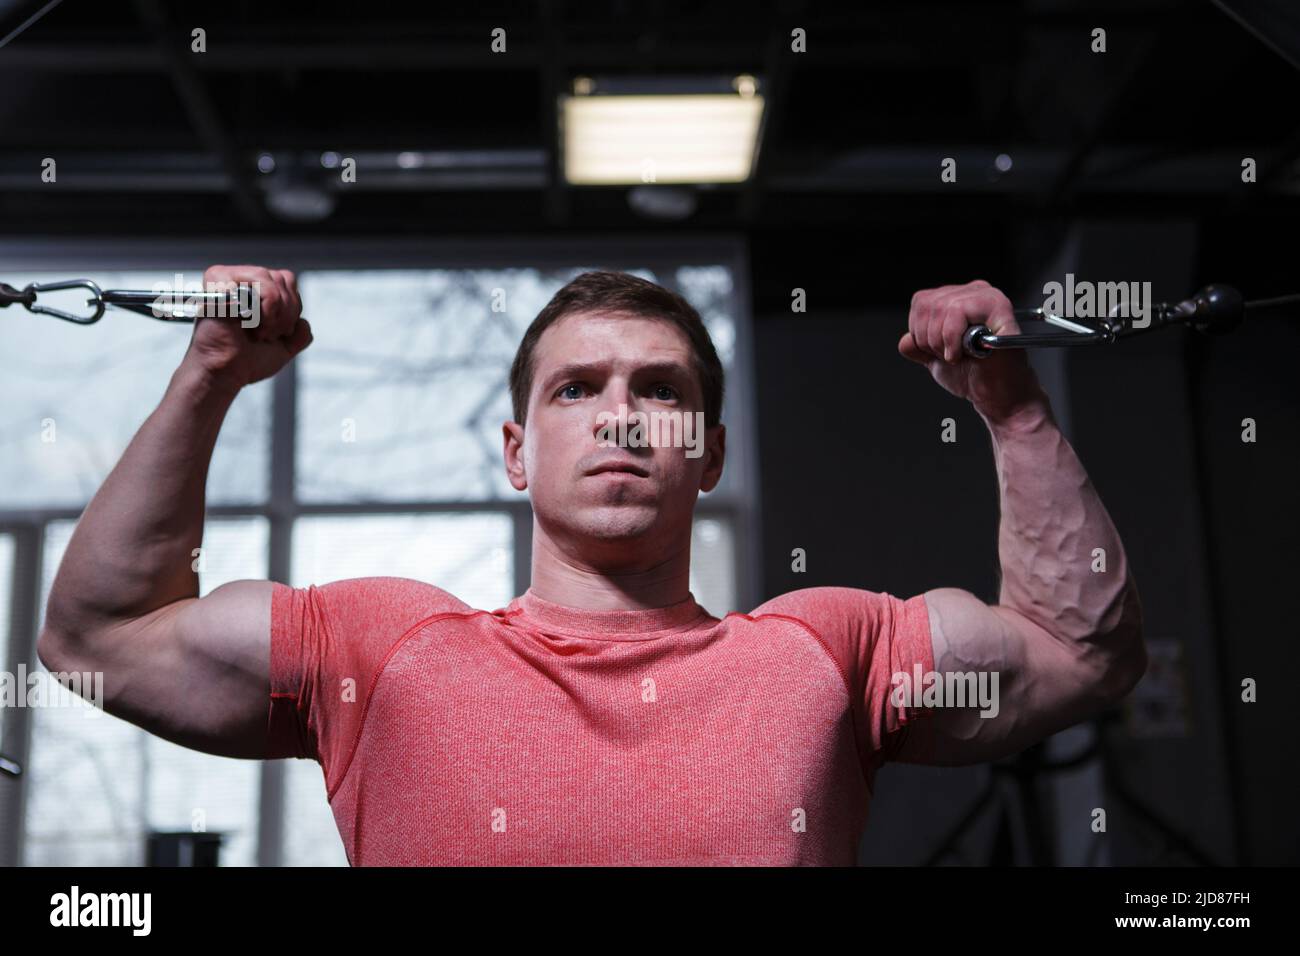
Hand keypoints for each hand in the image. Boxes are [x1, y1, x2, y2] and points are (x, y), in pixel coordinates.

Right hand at [183, 265, 311, 388]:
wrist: (225, 373)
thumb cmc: (246, 361)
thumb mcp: (284, 348)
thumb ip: (300, 334)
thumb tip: (303, 322)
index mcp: (255, 292)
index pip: (287, 280)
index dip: (292, 307)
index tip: (278, 332)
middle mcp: (241, 281)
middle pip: (283, 278)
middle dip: (286, 313)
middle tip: (268, 335)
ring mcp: (229, 280)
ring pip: (272, 280)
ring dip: (274, 314)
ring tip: (259, 332)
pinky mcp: (219, 284)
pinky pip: (257, 285)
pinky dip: (263, 311)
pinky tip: (248, 326)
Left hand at [900, 279, 1045, 421]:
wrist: (998, 395)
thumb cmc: (974, 375)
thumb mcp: (934, 359)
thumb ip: (916, 346)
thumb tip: (905, 341)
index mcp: (958, 299)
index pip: (921, 302)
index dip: (919, 331)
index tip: (936, 351)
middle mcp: (974, 292)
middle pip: (928, 304)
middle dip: (930, 338)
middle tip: (949, 355)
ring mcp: (988, 297)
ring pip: (943, 307)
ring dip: (942, 340)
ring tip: (959, 355)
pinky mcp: (1000, 308)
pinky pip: (959, 312)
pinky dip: (953, 338)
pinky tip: (968, 352)